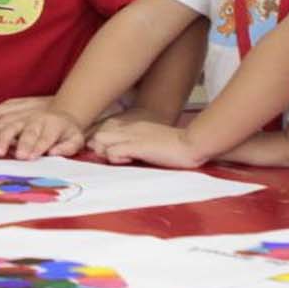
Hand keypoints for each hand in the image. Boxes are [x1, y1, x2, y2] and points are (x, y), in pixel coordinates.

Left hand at [90, 118, 205, 167]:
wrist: (192, 143)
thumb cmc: (175, 146)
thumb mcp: (151, 142)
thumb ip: (136, 145)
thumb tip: (125, 154)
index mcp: (132, 126)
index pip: (103, 130)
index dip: (102, 144)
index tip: (110, 154)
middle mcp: (128, 129)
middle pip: (97, 134)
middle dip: (99, 148)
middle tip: (113, 158)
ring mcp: (131, 136)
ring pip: (100, 141)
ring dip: (106, 153)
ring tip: (122, 160)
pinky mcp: (137, 146)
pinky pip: (113, 151)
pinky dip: (116, 158)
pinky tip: (129, 161)